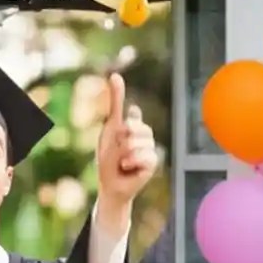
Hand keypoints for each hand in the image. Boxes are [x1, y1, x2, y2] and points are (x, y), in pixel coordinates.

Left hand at [96, 72, 157, 213]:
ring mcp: (149, 146)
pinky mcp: (153, 160)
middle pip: (131, 126)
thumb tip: (118, 77)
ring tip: (122, 162)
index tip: (115, 81)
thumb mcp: (110, 133)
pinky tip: (128, 168)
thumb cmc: (108, 161)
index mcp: (130, 125)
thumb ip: (116, 106)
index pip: (131, 111)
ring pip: (135, 142)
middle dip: (119, 141)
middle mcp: (142, 133)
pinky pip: (142, 155)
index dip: (120, 98)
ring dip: (123, 154)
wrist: (111, 184)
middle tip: (116, 152)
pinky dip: (130, 162)